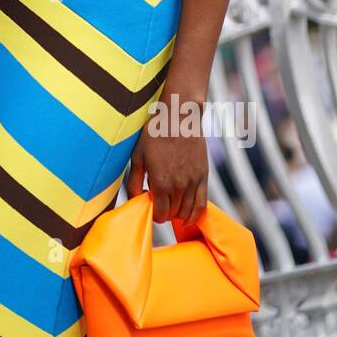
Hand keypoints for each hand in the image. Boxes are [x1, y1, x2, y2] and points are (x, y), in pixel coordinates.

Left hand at [125, 88, 208, 223]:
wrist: (179, 117)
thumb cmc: (154, 135)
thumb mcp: (137, 157)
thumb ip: (133, 181)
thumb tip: (135, 199)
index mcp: (161, 183)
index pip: (160, 214)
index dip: (155, 215)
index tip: (151, 208)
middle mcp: (179, 186)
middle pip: (173, 213)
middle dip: (165, 212)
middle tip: (159, 203)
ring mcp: (193, 182)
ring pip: (187, 211)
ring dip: (179, 213)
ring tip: (172, 206)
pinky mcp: (203, 177)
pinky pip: (203, 204)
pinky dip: (196, 214)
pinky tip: (190, 218)